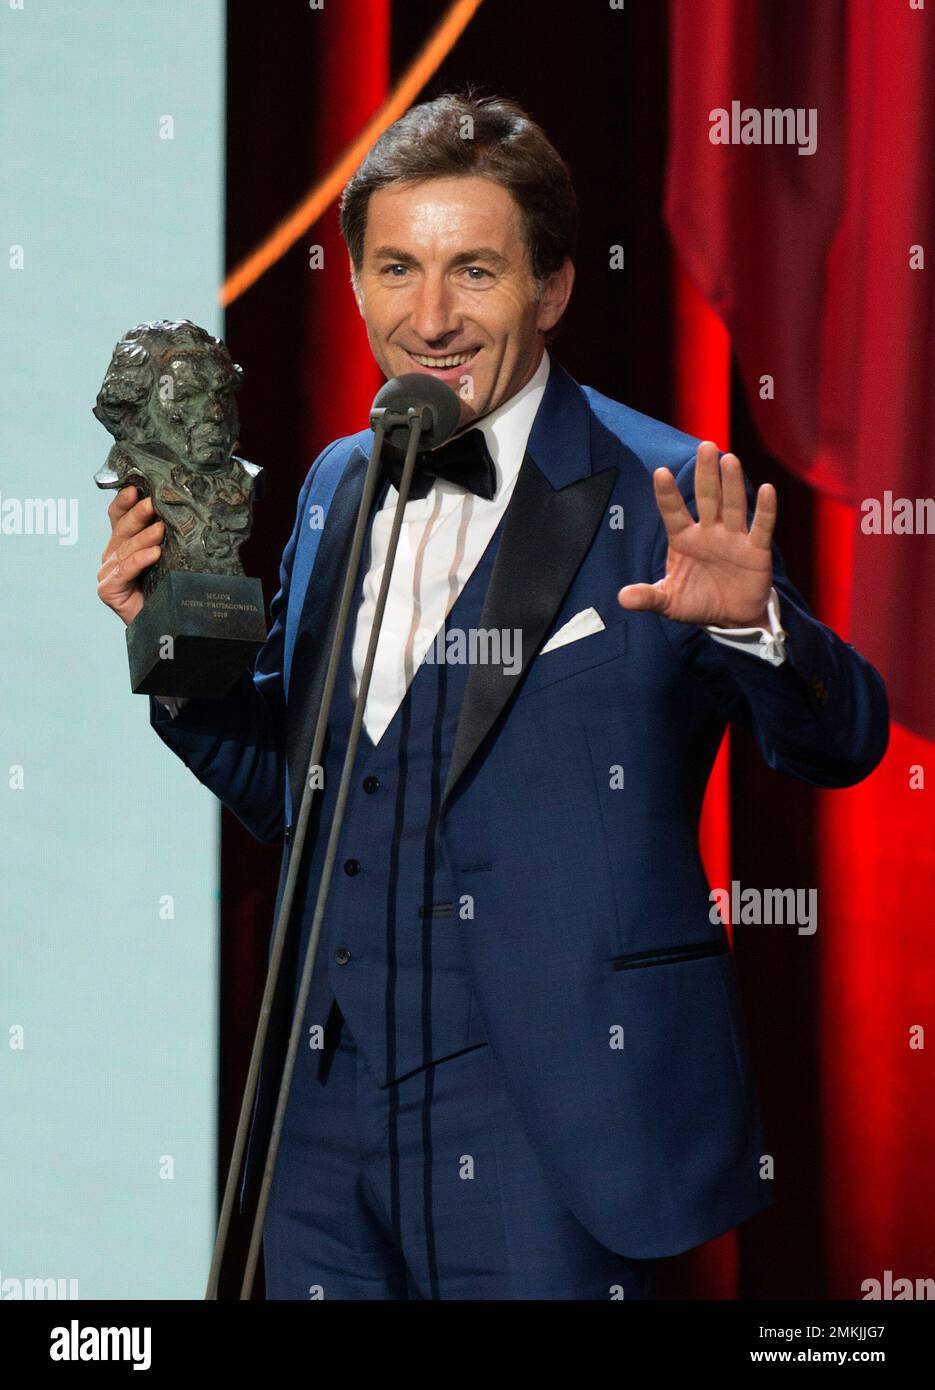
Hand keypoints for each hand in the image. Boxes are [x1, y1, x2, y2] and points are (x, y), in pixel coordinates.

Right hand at [97, 486, 163, 626]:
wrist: (166, 627)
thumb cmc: (170, 591)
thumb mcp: (171, 558)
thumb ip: (168, 538)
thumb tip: (185, 513)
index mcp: (122, 545)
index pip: (119, 518)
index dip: (125, 503)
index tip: (136, 488)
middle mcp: (111, 557)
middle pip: (122, 531)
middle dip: (138, 515)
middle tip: (154, 503)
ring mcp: (108, 574)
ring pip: (125, 550)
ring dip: (144, 538)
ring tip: (161, 529)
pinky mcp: (108, 591)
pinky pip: (124, 571)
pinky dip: (139, 561)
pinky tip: (154, 554)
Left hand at [617, 442, 775, 626]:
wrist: (731, 618)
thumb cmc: (697, 602)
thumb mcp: (668, 602)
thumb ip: (647, 597)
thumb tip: (621, 598)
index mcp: (684, 539)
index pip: (673, 512)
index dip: (667, 494)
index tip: (660, 472)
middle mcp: (709, 532)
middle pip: (707, 498)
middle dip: (706, 474)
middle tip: (705, 446)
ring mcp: (733, 538)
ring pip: (732, 506)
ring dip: (731, 484)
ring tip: (729, 459)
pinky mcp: (756, 551)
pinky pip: (761, 527)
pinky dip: (765, 510)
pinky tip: (767, 489)